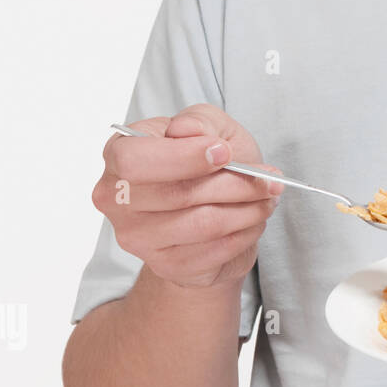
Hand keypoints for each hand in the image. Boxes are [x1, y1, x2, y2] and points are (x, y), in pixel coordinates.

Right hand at [92, 103, 282, 288]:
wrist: (213, 214)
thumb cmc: (207, 164)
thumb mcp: (212, 128)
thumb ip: (200, 121)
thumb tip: (187, 130)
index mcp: (119, 155)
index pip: (134, 161)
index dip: (183, 157)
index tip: (224, 152)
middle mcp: (118, 200)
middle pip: (178, 195)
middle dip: (235, 184)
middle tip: (269, 177)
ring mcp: (138, 238)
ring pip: (203, 224)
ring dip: (249, 209)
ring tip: (268, 197)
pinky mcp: (167, 265)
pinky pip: (216, 249)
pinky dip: (247, 231)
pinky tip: (254, 218)